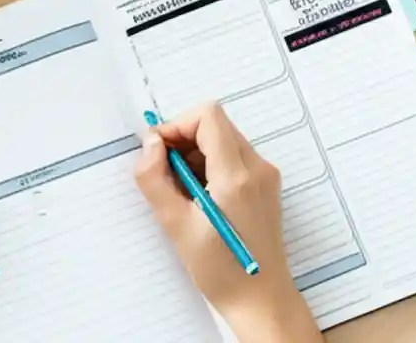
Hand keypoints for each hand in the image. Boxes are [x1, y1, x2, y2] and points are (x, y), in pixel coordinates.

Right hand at [135, 104, 320, 342]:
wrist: (260, 298)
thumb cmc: (222, 270)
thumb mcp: (176, 225)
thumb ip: (155, 179)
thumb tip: (150, 145)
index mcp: (237, 176)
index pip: (208, 116)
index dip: (177, 125)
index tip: (158, 151)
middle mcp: (258, 168)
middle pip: (215, 125)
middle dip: (184, 141)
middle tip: (166, 174)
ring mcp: (266, 175)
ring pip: (223, 139)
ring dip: (196, 155)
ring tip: (183, 193)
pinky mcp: (266, 184)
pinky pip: (234, 157)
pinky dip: (211, 166)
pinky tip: (200, 197)